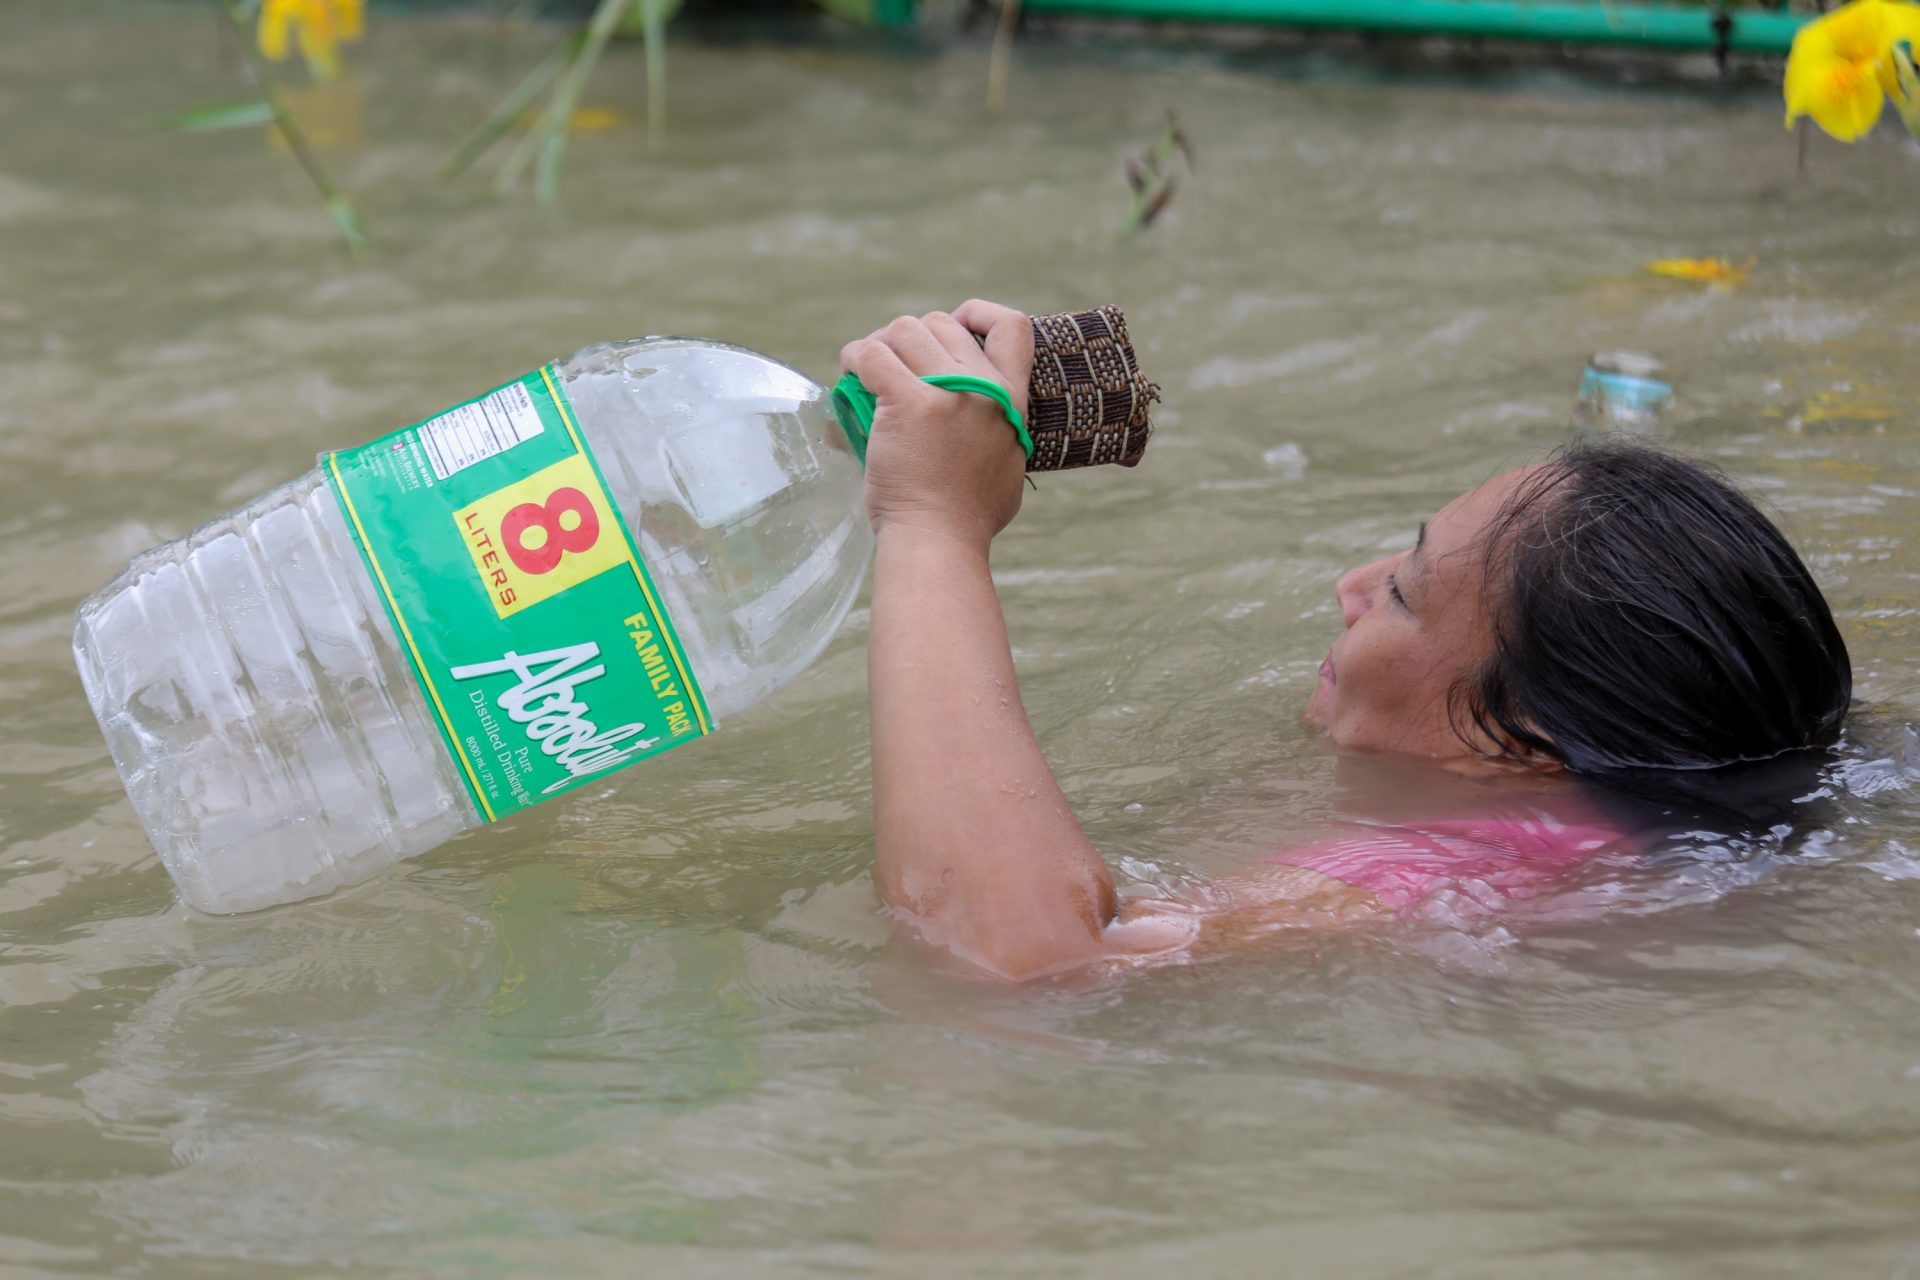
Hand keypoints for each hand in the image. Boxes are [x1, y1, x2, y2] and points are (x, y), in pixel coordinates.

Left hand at [839, 300, 1033, 553]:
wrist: (940, 542)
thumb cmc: (966, 518)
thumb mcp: (1005, 464)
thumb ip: (995, 432)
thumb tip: (979, 426)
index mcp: (1012, 397)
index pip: (1014, 326)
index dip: (979, 315)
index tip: (954, 330)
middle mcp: (984, 386)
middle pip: (942, 323)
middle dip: (910, 339)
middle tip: (889, 368)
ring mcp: (947, 391)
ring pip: (905, 329)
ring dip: (879, 344)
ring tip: (865, 371)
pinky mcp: (908, 402)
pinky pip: (872, 353)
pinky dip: (855, 359)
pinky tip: (850, 375)